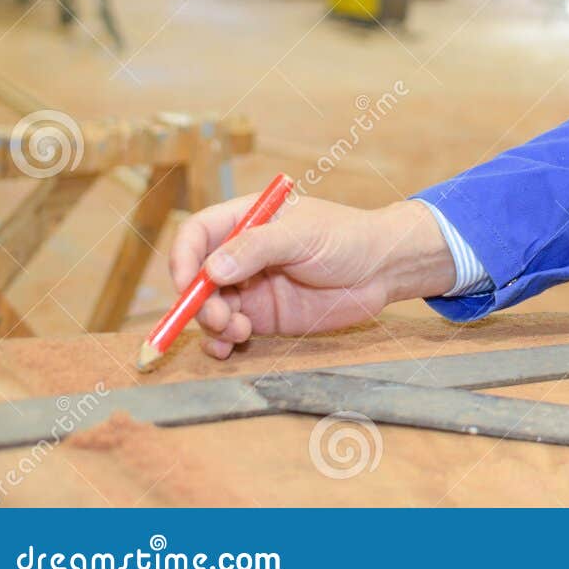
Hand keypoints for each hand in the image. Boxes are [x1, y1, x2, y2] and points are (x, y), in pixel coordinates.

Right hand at [168, 194, 456, 359]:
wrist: (384, 270)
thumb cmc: (348, 239)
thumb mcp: (303, 236)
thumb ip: (257, 249)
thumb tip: (210, 270)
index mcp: (248, 220)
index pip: (197, 234)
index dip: (183, 258)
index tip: (185, 285)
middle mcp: (243, 254)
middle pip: (197, 277)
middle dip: (199, 300)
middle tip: (220, 317)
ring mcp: (251, 286)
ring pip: (209, 307)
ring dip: (211, 323)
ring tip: (238, 332)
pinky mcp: (264, 315)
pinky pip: (229, 330)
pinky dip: (221, 341)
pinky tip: (228, 349)